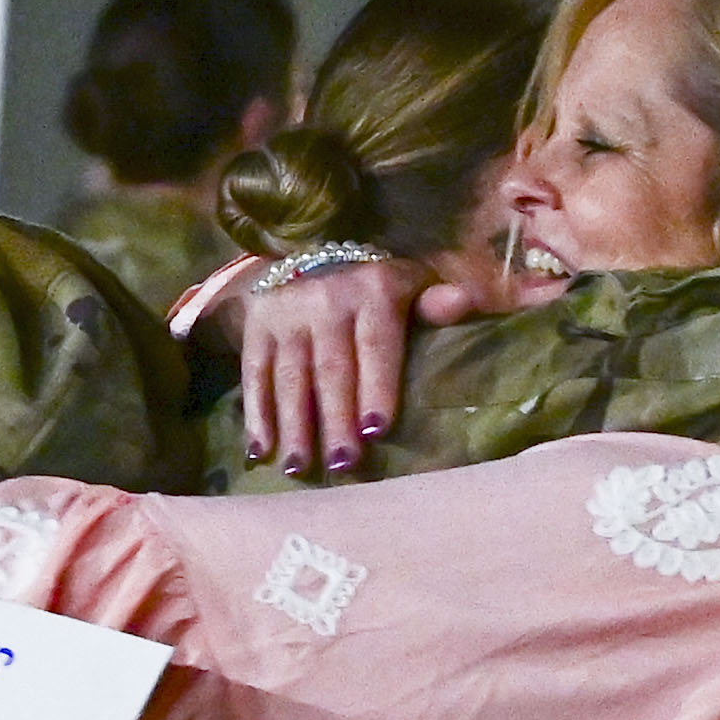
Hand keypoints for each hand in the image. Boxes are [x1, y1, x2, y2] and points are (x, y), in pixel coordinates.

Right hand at [232, 259, 437, 477]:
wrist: (311, 252)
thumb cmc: (375, 288)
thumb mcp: (411, 283)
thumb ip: (434, 303)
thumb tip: (463, 302)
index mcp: (373, 289)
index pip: (376, 345)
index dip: (377, 388)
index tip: (376, 431)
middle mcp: (327, 297)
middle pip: (332, 369)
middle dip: (336, 419)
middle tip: (342, 464)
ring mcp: (287, 311)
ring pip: (291, 376)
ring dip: (294, 425)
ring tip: (299, 467)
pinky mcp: (257, 324)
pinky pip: (255, 373)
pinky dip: (256, 413)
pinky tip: (261, 449)